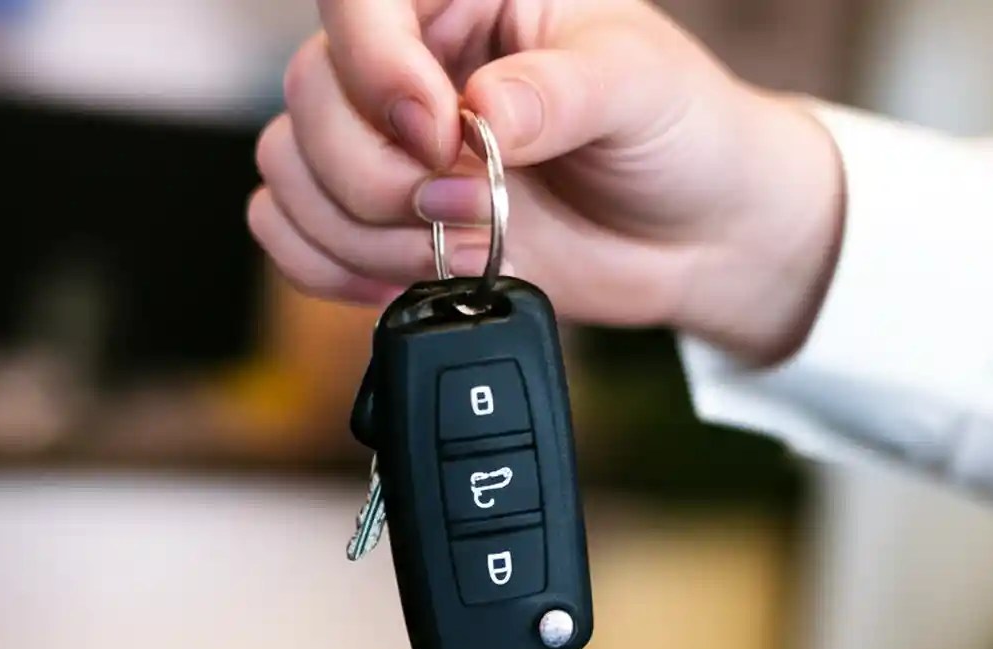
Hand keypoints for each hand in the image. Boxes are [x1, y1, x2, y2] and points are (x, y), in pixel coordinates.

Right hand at [249, 0, 844, 365]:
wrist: (701, 233)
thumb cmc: (682, 130)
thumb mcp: (639, 85)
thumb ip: (556, 90)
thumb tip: (476, 111)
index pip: (359, 0)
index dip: (376, 69)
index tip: (442, 133)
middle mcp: (414, 67)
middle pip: (310, 97)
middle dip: (380, 175)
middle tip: (471, 205)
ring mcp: (392, 148)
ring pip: (292, 170)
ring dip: (365, 230)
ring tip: (465, 247)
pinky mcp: (386, 222)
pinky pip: (292, 232)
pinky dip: (333, 266)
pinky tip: (408, 276)